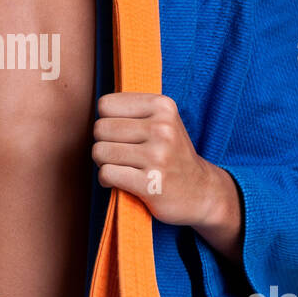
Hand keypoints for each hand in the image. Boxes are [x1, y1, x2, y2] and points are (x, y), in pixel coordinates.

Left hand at [91, 91, 242, 260]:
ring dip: (104, 163)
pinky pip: (106, 174)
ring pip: (100, 151)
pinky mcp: (150, 183)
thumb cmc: (172, 154)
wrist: (201, 192)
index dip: (107, 121)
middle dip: (103, 143)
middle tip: (120, 154)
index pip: (106, 105)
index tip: (122, 134)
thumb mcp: (163, 121)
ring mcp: (157, 156)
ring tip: (121, 167)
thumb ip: (132, 110)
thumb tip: (96, 108)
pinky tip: (120, 182)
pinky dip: (106, 180)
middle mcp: (162, 128)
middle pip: (100, 128)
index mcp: (163, 106)